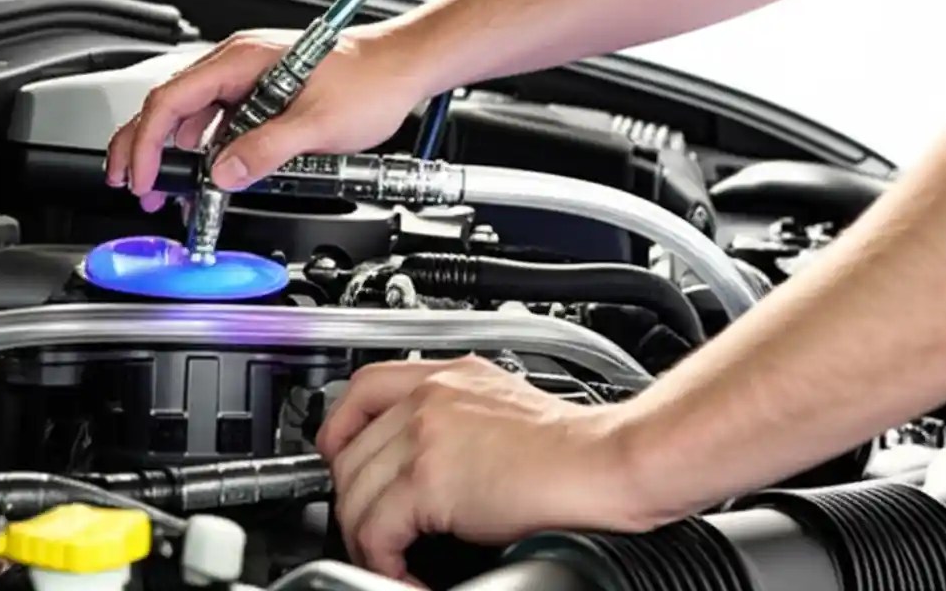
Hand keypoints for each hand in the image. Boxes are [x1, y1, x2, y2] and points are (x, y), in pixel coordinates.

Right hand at [104, 21, 432, 211]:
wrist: (404, 67)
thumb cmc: (371, 80)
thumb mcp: (318, 124)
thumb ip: (266, 150)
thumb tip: (223, 175)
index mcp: (242, 60)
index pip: (170, 100)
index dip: (145, 142)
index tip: (140, 177)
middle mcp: (238, 64)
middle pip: (169, 106)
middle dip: (142, 147)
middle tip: (130, 184)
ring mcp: (248, 79)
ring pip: (192, 117)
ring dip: (173, 154)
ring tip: (165, 190)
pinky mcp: (262, 95)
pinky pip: (219, 123)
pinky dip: (205, 152)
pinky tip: (205, 177)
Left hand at [315, 355, 661, 581]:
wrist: (604, 461)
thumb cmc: (572, 444)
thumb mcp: (503, 404)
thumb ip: (457, 416)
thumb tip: (431, 457)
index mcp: (445, 375)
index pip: (362, 388)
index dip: (341, 429)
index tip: (341, 459)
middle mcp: (428, 397)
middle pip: (347, 450)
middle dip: (351, 499)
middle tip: (374, 529)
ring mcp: (425, 436)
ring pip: (354, 494)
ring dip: (365, 538)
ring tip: (390, 560)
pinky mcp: (430, 480)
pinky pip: (377, 530)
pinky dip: (383, 562)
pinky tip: (406, 574)